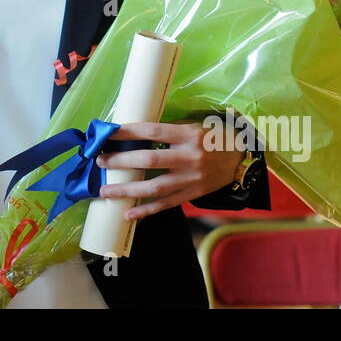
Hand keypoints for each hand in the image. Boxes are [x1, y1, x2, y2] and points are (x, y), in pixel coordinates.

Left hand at [94, 121, 243, 219]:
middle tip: (100, 161)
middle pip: (150, 159)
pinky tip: (128, 214)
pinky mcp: (192, 195)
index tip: (109, 133)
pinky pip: (166, 204)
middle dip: (122, 161)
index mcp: (188, 134)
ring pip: (154, 187)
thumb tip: (132, 134)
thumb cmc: (211, 138)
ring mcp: (191, 179)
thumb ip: (168, 131)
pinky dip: (146, 210)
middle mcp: (189, 157)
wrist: (240, 160)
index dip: (129, 132)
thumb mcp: (193, 126)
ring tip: (105, 190)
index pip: (153, 131)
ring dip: (127, 190)